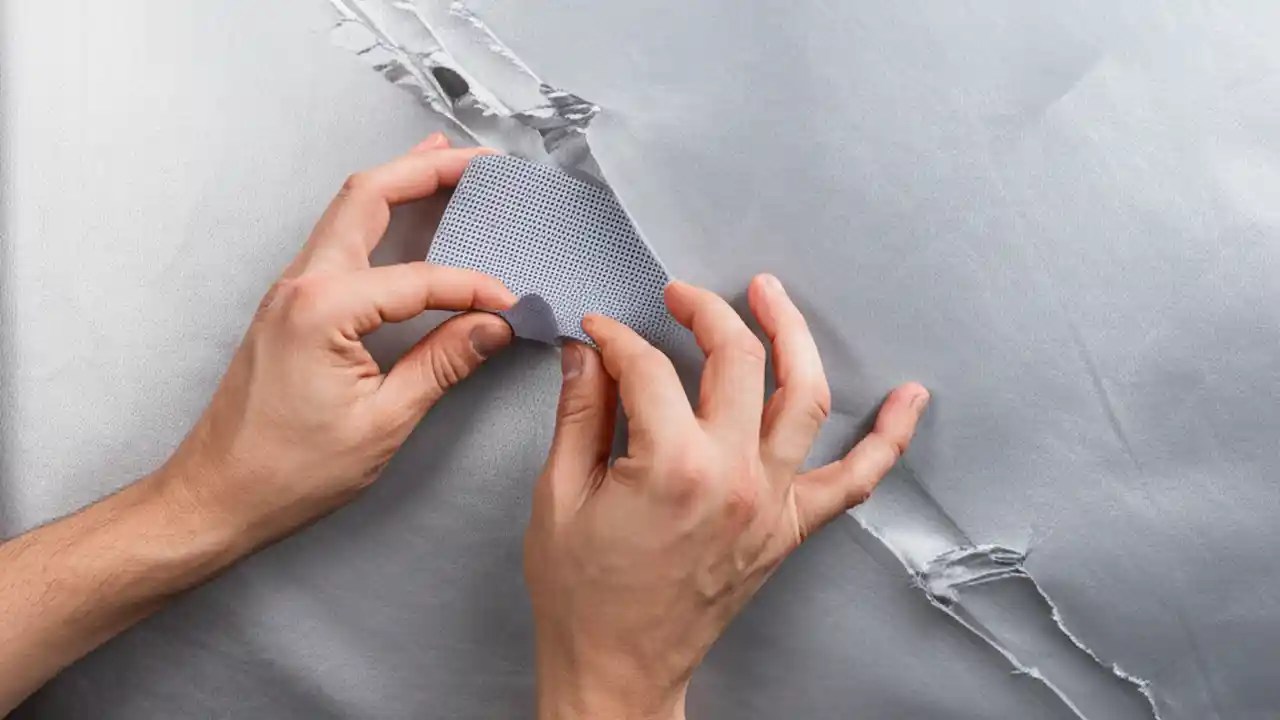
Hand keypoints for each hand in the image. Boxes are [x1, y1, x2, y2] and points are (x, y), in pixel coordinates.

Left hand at [157, 134, 516, 550]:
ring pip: (348, 210)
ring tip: (444, 163)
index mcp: (324, 309)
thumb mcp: (382, 422)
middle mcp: (301, 284)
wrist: (215, 495)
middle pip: (368, 197)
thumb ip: (442, 365)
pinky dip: (376, 215)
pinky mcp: (290, 307)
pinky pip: (339, 240)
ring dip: (398, 182)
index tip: (513, 305)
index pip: (420, 279)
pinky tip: (402, 216)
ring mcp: (289, 290)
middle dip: (425, 171)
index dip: (474, 288)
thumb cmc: (288, 470)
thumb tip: (494, 327)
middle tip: (478, 160)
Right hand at [525, 274, 928, 719]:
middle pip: (738, 359)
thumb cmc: (585, 597)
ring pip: (805, 396)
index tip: (600, 333)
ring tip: (772, 296)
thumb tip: (588, 353)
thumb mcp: (560, 496)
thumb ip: (579, 413)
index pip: (648, 367)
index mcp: (671, 467)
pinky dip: (888, 437)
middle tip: (681, 295)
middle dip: (707, 311)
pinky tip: (908, 398)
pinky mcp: (789, 528)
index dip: (617, 338)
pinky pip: (856, 479)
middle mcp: (734, 477)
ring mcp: (771, 502)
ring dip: (794, 335)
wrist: (619, 669)